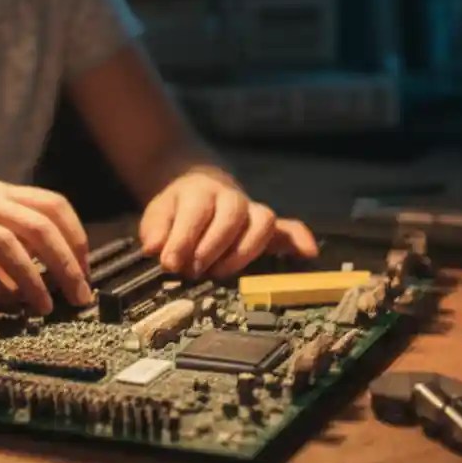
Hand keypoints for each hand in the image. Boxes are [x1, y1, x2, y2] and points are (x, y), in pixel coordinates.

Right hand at [0, 180, 91, 313]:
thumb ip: (17, 238)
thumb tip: (59, 270)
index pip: (53, 204)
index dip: (76, 237)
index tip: (86, 270)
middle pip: (38, 226)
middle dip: (65, 264)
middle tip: (79, 295)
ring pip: (9, 245)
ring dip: (33, 280)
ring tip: (44, 307)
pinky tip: (3, 303)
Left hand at [139, 170, 318, 278]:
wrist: (196, 189)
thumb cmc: (177, 208)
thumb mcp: (158, 214)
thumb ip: (155, 230)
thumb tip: (154, 247)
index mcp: (200, 191)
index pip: (196, 211)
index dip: (183, 238)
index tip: (170, 263)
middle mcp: (231, 198)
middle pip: (232, 215)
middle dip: (213, 246)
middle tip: (194, 271)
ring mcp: (252, 211)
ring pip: (262, 221)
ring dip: (245, 250)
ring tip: (221, 273)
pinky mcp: (266, 226)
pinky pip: (289, 228)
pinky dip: (300, 240)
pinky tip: (307, 254)